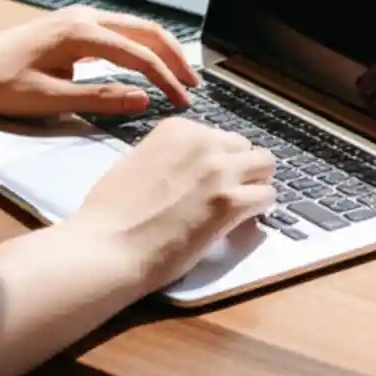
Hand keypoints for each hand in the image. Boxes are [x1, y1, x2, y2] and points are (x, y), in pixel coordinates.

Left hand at [0, 5, 200, 116]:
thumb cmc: (2, 85)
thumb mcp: (50, 99)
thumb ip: (100, 99)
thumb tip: (142, 99)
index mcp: (81, 34)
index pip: (138, 55)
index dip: (165, 79)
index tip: (182, 101)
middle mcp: (86, 18)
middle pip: (148, 31)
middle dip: (175, 58)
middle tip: (194, 85)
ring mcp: (82, 18)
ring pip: (138, 28)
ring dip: (163, 51)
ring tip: (181, 76)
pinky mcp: (78, 26)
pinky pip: (123, 31)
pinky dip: (145, 47)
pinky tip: (153, 65)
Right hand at [67, 118, 275, 290]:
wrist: (108, 246)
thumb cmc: (110, 212)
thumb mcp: (138, 161)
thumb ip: (170, 156)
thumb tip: (187, 169)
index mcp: (178, 129)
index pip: (217, 136)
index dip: (216, 160)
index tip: (206, 180)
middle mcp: (204, 141)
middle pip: (244, 147)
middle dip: (239, 168)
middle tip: (227, 192)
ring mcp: (220, 171)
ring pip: (265, 165)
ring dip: (256, 183)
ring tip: (241, 204)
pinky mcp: (231, 203)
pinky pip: (267, 196)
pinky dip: (258, 208)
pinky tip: (242, 221)